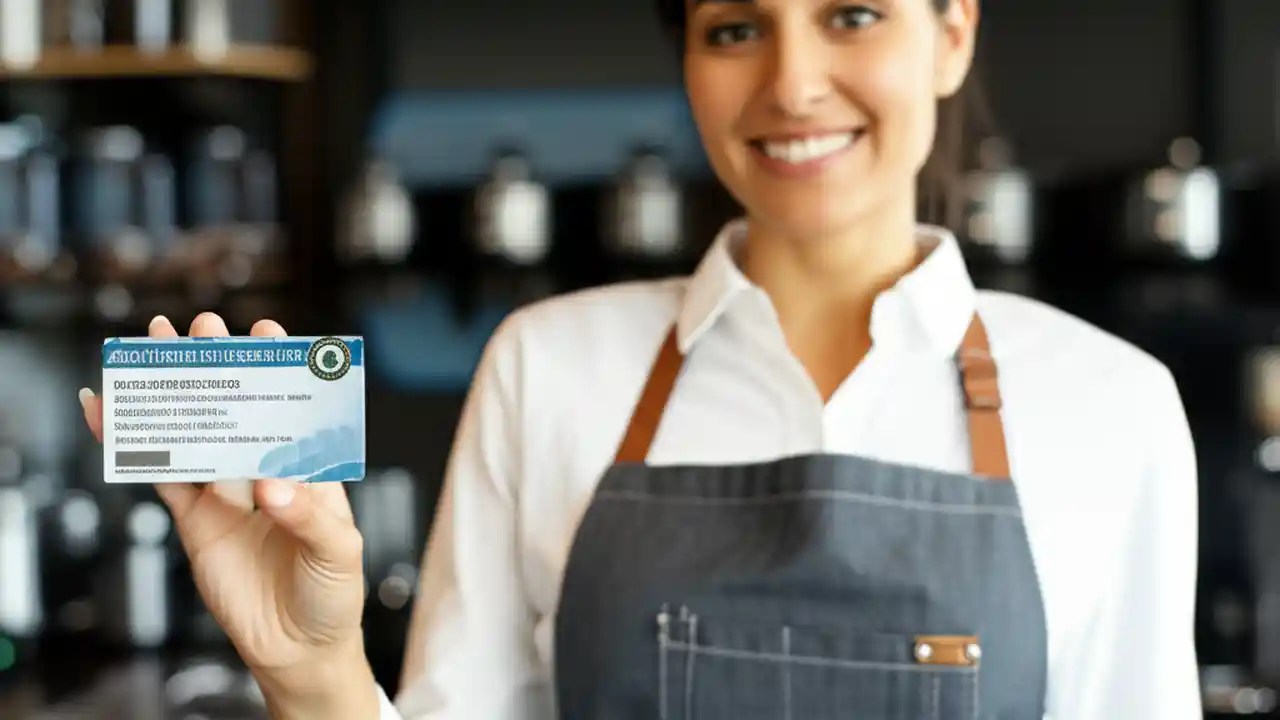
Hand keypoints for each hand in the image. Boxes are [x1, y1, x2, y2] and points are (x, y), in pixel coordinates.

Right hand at [80, 313, 377, 717]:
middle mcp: (265, 469)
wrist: (299, 646)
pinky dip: (135, 443)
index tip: (267, 331)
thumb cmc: (333, 591)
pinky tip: (111, 412)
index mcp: (309, 466)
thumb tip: (270, 486)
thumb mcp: (338, 550)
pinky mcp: (193, 519)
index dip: (280, 368)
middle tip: (201, 325)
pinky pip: (161, 474)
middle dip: (219, 364)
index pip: (294, 406)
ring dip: (175, 390)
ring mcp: (226, 491)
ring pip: (196, 429)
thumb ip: (308, 516)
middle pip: (238, 406)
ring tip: (153, 346)